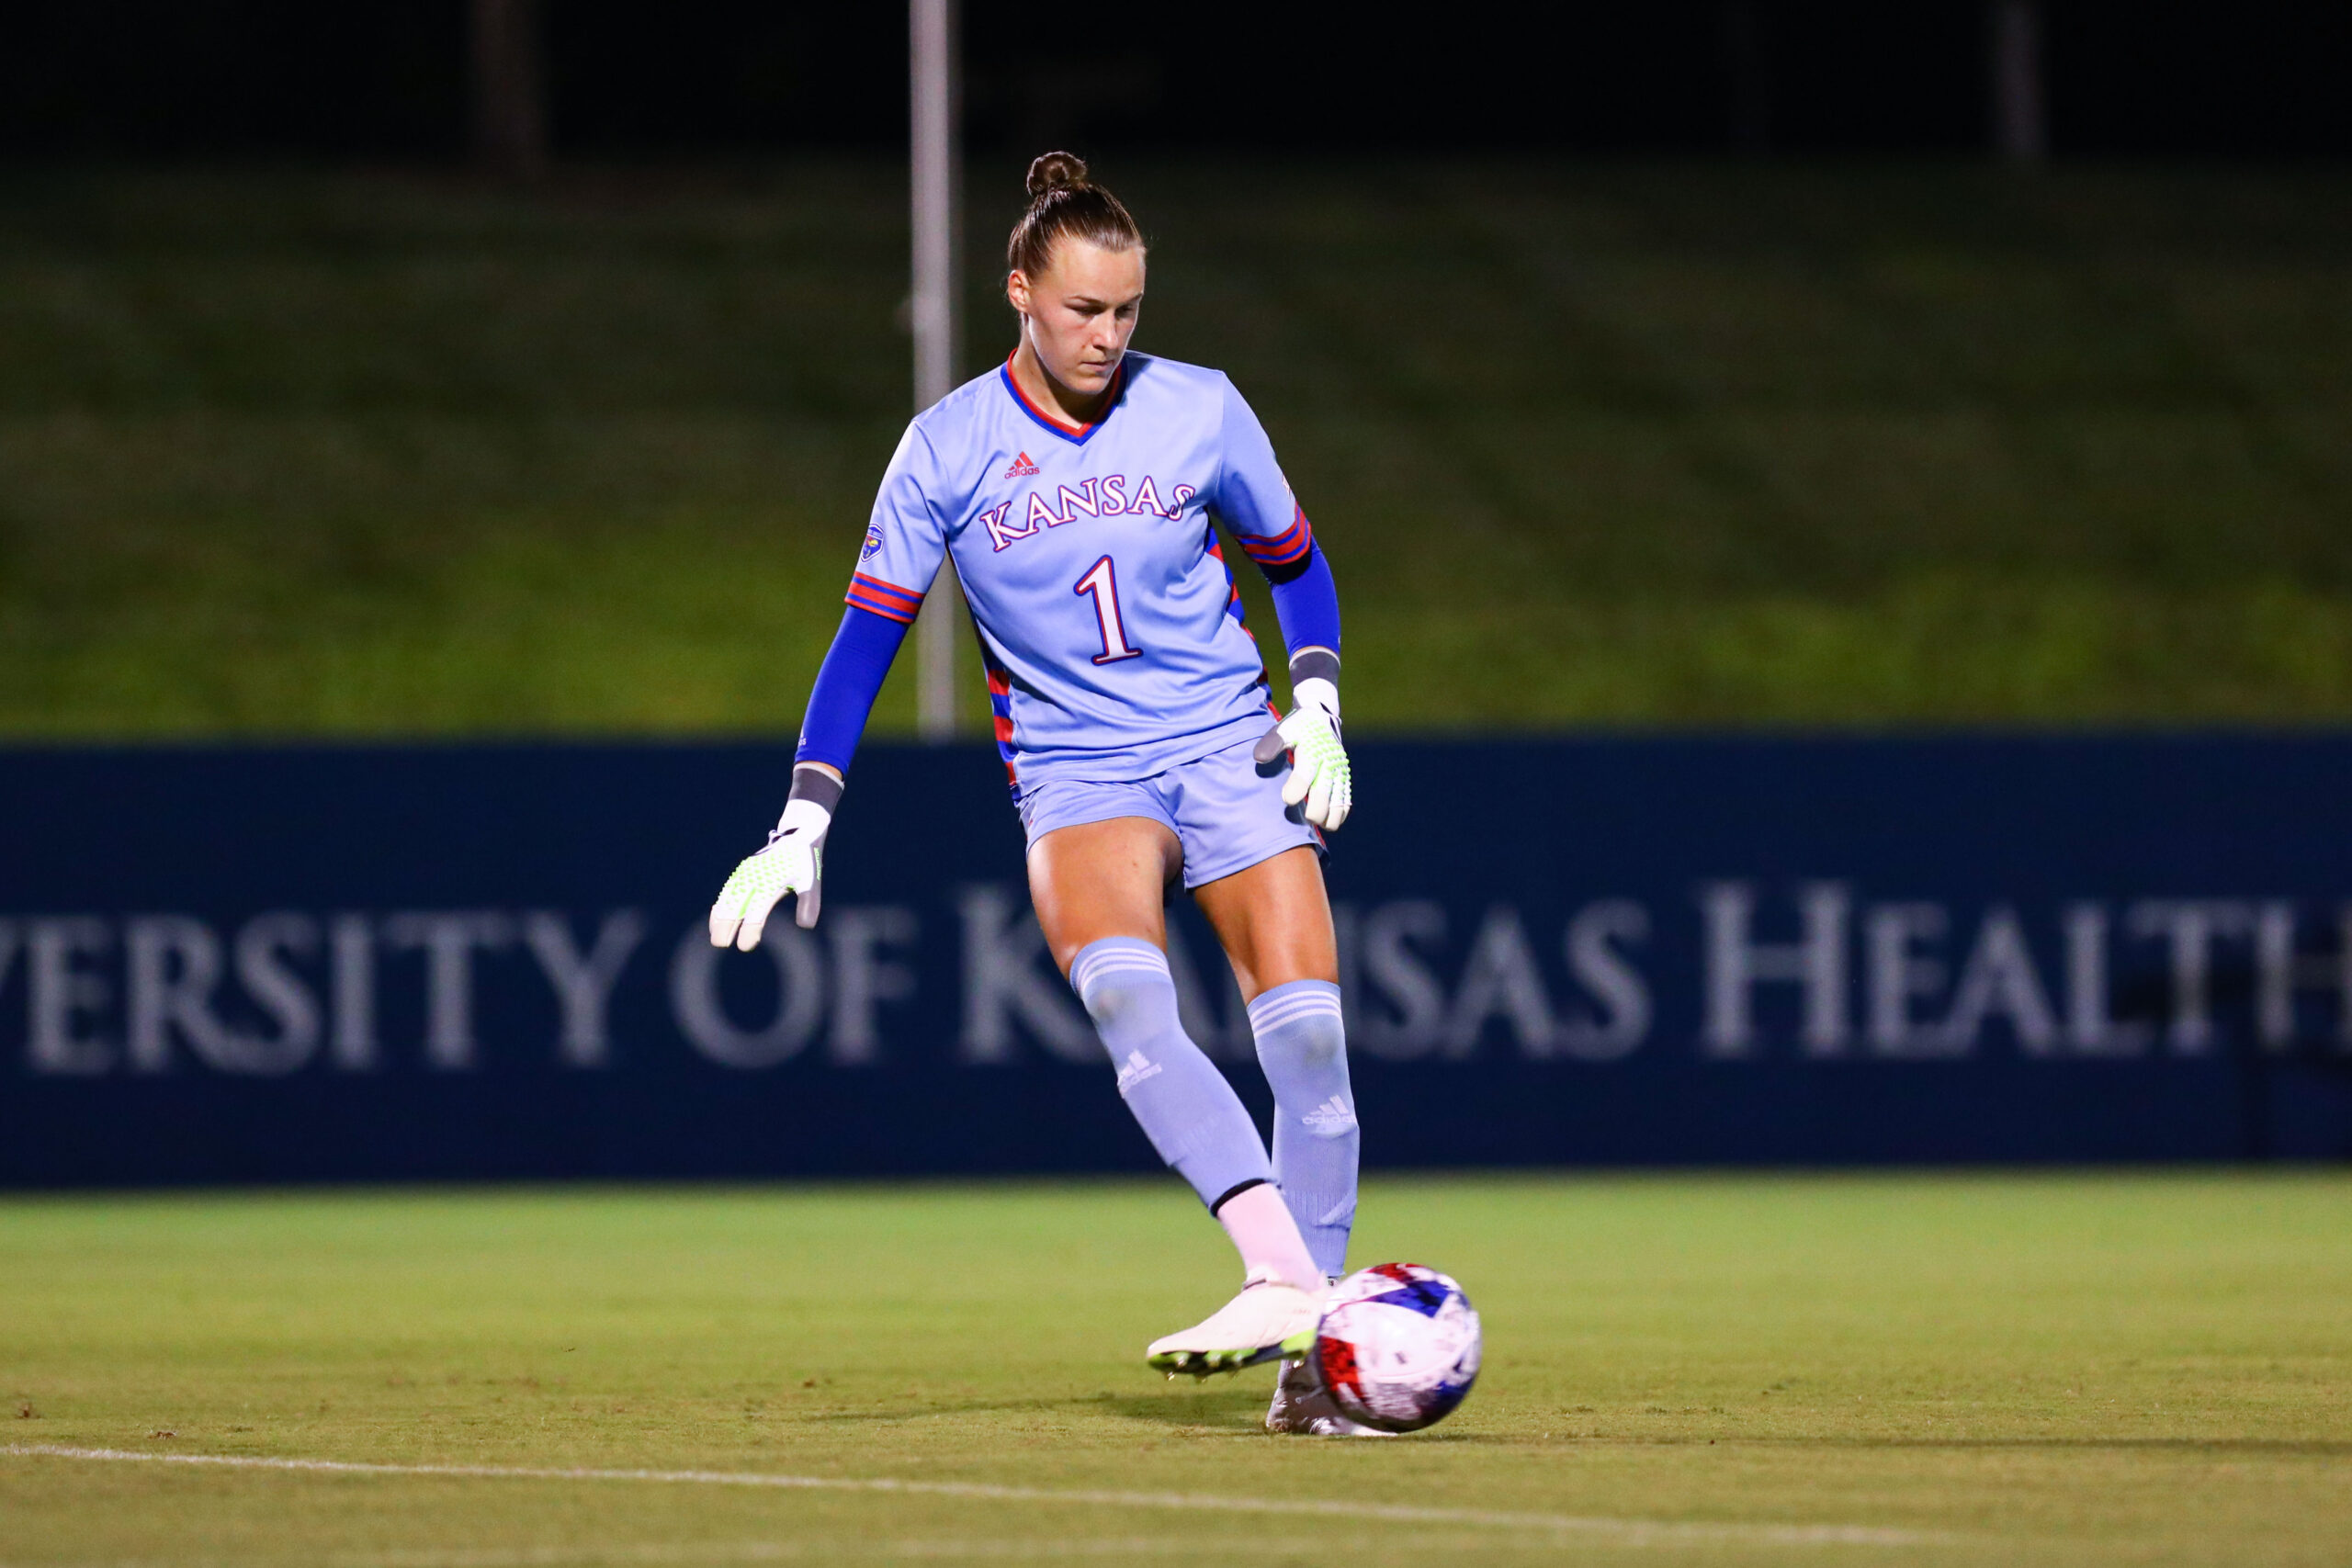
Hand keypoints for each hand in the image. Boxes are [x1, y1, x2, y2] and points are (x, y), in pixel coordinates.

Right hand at [707, 797, 830, 947]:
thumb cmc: (804, 863)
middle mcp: (755, 877)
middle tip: (720, 944)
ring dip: (719, 916)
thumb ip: (809, 903)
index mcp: (771, 881)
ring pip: (727, 897)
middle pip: (735, 904)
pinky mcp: (743, 872)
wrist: (797, 836)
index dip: (750, 929)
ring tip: (715, 936)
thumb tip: (806, 926)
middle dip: (726, 925)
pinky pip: (728, 890)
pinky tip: (716, 918)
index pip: (757, 909)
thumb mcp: (811, 881)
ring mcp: (746, 873)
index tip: (745, 946)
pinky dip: (721, 904)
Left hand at [1252, 675, 1351, 830]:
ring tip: (1309, 819)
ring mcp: (1340, 775)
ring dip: (1323, 819)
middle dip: (1310, 812)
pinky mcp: (1345, 782)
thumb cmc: (1297, 729)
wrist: (1321, 720)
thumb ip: (1272, 744)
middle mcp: (1330, 765)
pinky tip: (1321, 819)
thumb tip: (1259, 759)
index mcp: (1313, 752)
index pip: (1305, 775)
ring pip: (1336, 809)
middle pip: (1323, 800)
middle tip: (1298, 812)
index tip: (1287, 798)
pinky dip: (1334, 818)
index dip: (1295, 791)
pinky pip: (1344, 808)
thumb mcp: (1285, 730)